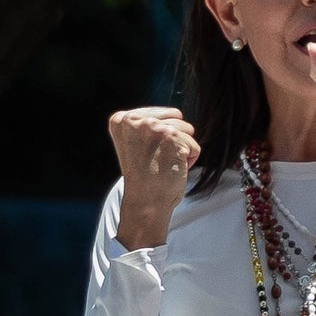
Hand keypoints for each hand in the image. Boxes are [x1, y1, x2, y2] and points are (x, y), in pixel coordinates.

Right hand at [108, 106, 200, 249]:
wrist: (146, 202)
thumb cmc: (145, 176)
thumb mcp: (136, 143)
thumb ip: (146, 126)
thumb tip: (173, 114)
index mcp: (121, 119)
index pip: (163, 113)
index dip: (163, 137)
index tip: (147, 153)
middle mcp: (134, 120)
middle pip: (176, 118)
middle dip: (175, 139)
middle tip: (157, 159)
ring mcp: (152, 126)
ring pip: (187, 130)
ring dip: (183, 149)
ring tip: (165, 163)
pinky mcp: (170, 136)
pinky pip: (194, 145)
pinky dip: (190, 159)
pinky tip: (173, 168)